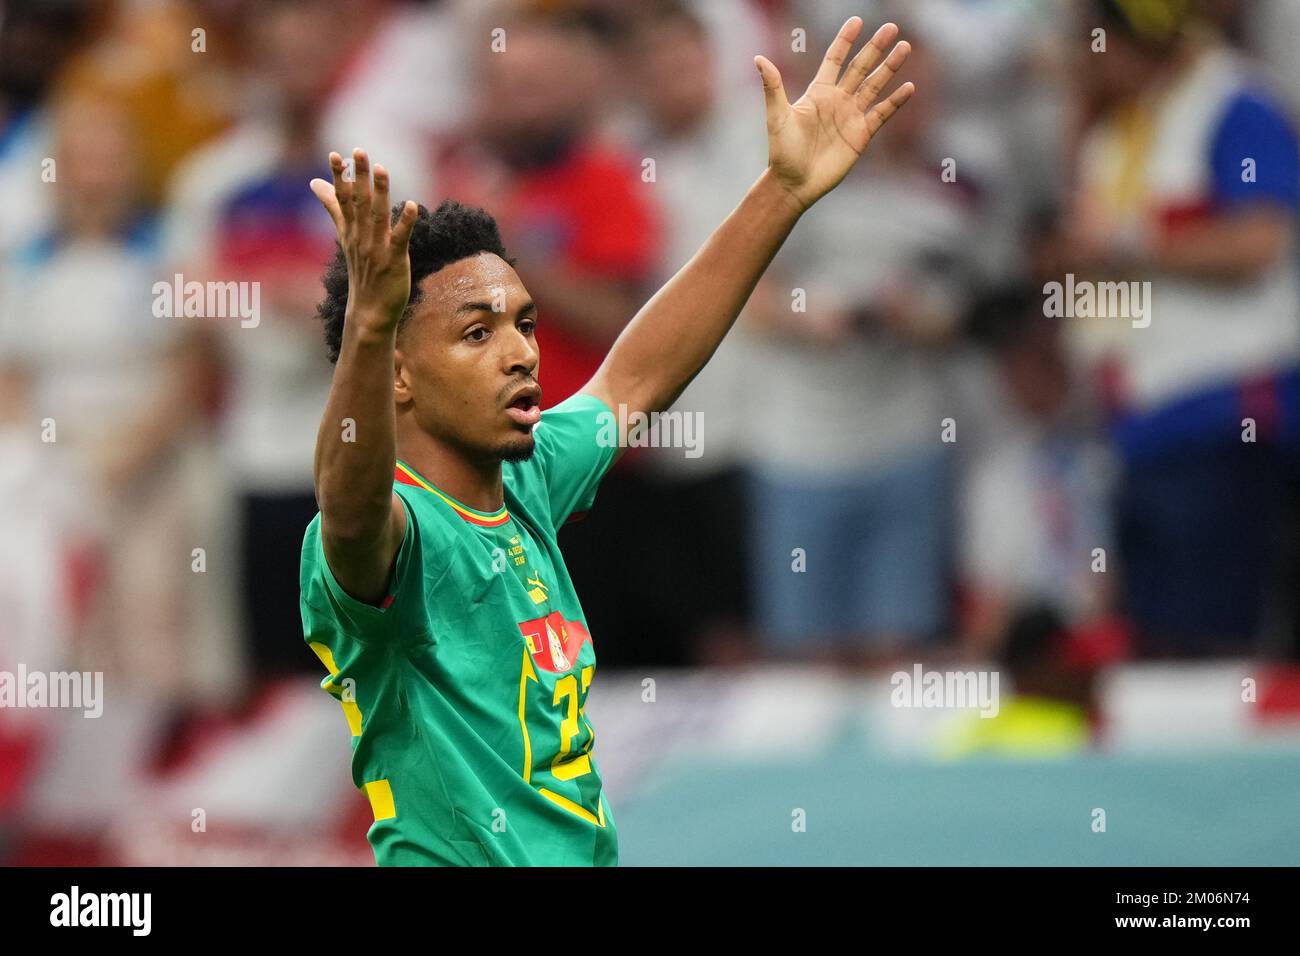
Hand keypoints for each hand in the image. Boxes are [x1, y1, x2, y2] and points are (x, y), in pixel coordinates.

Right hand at [309, 149, 417, 324]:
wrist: (370, 311)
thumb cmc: (362, 270)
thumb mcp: (346, 236)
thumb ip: (333, 208)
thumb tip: (315, 183)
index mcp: (350, 230)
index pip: (342, 199)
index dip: (339, 177)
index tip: (335, 154)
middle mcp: (361, 237)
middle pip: (359, 202)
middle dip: (359, 177)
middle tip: (359, 151)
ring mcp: (377, 249)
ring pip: (377, 216)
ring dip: (380, 192)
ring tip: (381, 169)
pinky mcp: (394, 261)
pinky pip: (400, 239)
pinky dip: (406, 223)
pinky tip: (412, 205)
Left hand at [755, 19, 914, 211]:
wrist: (795, 183)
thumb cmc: (782, 151)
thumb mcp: (777, 117)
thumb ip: (773, 87)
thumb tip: (759, 59)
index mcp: (818, 92)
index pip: (835, 59)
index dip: (845, 40)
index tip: (857, 20)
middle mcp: (837, 100)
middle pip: (860, 67)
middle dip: (875, 47)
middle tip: (892, 27)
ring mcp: (851, 116)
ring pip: (875, 86)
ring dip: (890, 68)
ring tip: (904, 47)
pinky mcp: (861, 135)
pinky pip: (882, 113)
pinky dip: (895, 101)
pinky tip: (909, 87)